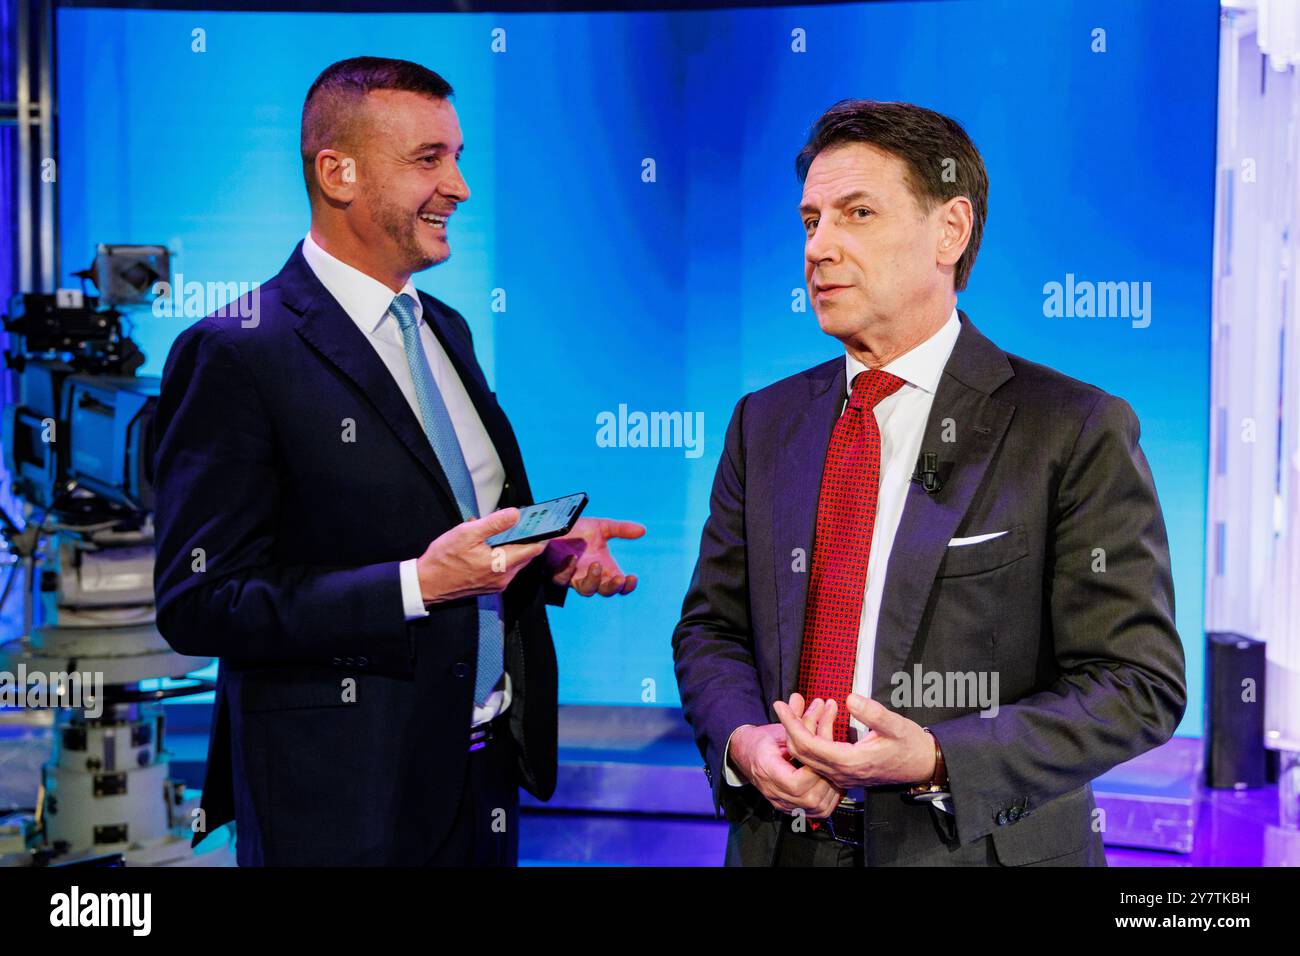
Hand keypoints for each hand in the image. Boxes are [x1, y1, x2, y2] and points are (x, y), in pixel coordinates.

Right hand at [416, 508, 546, 604]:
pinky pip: (504, 568)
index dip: (542, 534)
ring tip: (497, 532)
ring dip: (511, 546)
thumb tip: (515, 514)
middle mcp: (504, 577)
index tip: (546, 522)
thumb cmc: (443, 559)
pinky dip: (502, 555)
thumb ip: (494, 523)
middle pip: (526, 555)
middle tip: (520, 522)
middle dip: (525, 538)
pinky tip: (487, 545)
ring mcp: (498, 584)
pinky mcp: (490, 586)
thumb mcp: (467, 533)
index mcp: (502, 564)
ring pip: (515, 561)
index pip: (534, 549)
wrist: (426, 584)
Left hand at [544, 516, 644, 596]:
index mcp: (606, 568)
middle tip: (617, 578)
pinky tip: (572, 558)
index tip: (632, 577)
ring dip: (593, 581)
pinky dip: (568, 570)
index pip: (620, 585)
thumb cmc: (579, 530)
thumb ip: (621, 529)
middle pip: (605, 592)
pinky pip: (563, 578)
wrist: (554, 526)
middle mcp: (592, 575)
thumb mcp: (602, 527)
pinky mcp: (558, 573)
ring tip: (596, 565)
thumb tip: (643, 530)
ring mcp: (575, 576)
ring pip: (586, 590)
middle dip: (612, 587)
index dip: (627, 586)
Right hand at [728, 697, 842, 817]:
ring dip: (832, 791)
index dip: (814, 771)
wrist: (745, 756)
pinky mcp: (791, 808)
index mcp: (768, 771)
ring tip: (838, 773)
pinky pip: (816, 812)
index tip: (822, 756)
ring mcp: (783, 803)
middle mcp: (775, 792)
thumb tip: (798, 698)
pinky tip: (834, 784)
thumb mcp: (776, 728)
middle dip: (828, 780)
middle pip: (809, 798)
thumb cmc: (760, 742)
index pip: (797, 782)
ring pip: (816, 808)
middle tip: (837, 764)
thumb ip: (791, 718)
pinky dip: (829, 799)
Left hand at [773, 693, 936, 789]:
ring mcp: (842, 775)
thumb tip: (850, 698)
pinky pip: (820, 756)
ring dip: (804, 729)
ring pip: (809, 755)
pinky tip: (825, 716)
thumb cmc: (910, 745)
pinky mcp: (845, 772)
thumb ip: (873, 713)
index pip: (807, 744)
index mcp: (849, 762)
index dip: (790, 723)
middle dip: (791, 725)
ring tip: (814, 703)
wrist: (922, 766)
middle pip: (801, 752)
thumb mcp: (895, 725)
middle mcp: (841, 773)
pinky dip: (815, 735)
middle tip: (789, 702)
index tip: (779, 704)